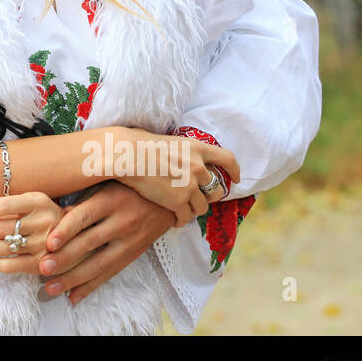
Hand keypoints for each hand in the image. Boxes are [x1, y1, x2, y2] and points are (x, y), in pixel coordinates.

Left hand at [0, 191, 63, 274]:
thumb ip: (9, 205)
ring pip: (0, 247)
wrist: (75, 235)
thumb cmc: (42, 215)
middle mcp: (42, 221)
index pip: (2, 205)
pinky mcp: (41, 264)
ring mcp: (43, 244)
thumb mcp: (32, 202)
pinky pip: (8, 266)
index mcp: (38, 201)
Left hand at [37, 181, 173, 302]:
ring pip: (99, 264)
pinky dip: (91, 287)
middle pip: (89, 243)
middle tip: (43, 269)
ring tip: (51, 288)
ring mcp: (130, 241)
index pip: (85, 216)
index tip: (49, 243)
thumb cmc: (126, 187)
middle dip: (65, 258)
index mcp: (111, 200)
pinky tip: (73, 297)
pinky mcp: (133, 256)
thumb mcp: (105, 184)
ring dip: (73, 279)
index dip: (66, 230)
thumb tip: (53, 216)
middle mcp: (122, 222)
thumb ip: (82, 200)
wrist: (166, 201)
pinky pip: (110, 274)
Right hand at [116, 130, 239, 226]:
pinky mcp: (178, 201)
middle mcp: (198, 167)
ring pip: (202, 207)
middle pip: (216, 190)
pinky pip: (186, 217)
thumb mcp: (167, 140)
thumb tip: (175, 152)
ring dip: (193, 210)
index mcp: (196, 148)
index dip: (234, 170)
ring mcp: (189, 185)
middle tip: (198, 199)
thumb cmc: (138, 143)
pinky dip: (180, 220)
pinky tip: (173, 219)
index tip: (235, 178)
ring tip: (182, 210)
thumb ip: (179, 149)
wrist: (126, 155)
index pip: (227, 159)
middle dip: (209, 196)